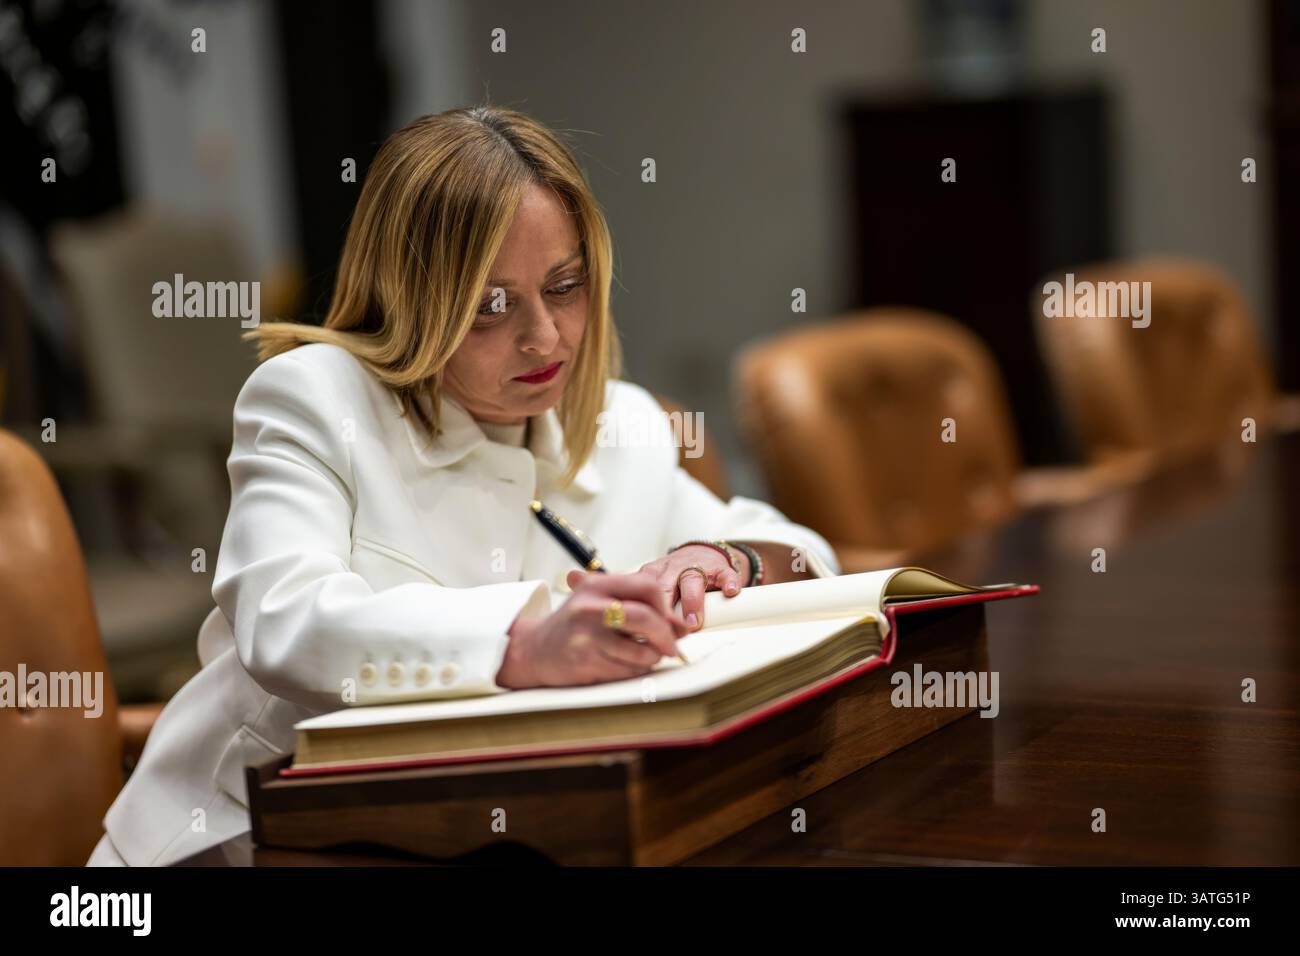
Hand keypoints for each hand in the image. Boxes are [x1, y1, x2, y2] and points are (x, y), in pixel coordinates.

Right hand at [496, 571, 689, 688]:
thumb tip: (684, 627)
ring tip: (646, 657)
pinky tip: (627, 665)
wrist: (534, 650)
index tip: (670, 621)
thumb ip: (639, 607)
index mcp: (597, 586)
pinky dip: (636, 671)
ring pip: (641, 651)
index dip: (666, 607)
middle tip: (672, 647)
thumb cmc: (574, 625)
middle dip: (667, 637)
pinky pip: (628, 670)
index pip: (647, 587)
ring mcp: (587, 635)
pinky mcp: (586, 661)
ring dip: (652, 658)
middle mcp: (591, 607)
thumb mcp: (600, 603)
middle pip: (647, 618)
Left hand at [595, 544, 749, 632]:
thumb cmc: (668, 579)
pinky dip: (728, 583)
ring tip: (692, 624)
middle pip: (663, 588)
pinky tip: (730, 593)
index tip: (632, 628)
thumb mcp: (641, 583)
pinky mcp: (720, 568)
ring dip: (692, 603)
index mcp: (650, 575)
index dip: (637, 610)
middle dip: (662, 610)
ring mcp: (696, 568)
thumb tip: (568, 577)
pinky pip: (726, 574)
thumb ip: (609, 585)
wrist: (703, 557)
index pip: (640, 590)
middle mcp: (670, 570)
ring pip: (692, 582)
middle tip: (662, 633)